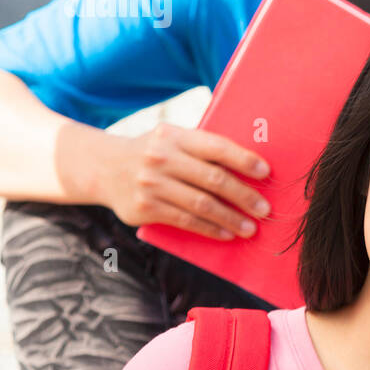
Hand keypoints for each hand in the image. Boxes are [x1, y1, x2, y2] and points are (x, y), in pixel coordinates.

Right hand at [101, 123, 270, 239]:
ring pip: (201, 204)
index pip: (216, 147)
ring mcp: (151, 184)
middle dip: (243, 196)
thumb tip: (250, 168)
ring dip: (230, 218)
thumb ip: (201, 149)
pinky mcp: (144, 208)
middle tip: (265, 209)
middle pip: (213, 179)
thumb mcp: (172, 140)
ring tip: (250, 228)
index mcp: (174, 136)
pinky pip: (185, 221)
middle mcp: (161, 158)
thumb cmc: (153, 154)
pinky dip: (210, 229)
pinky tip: (226, 233)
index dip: (243, 160)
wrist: (103, 168)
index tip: (265, 173)